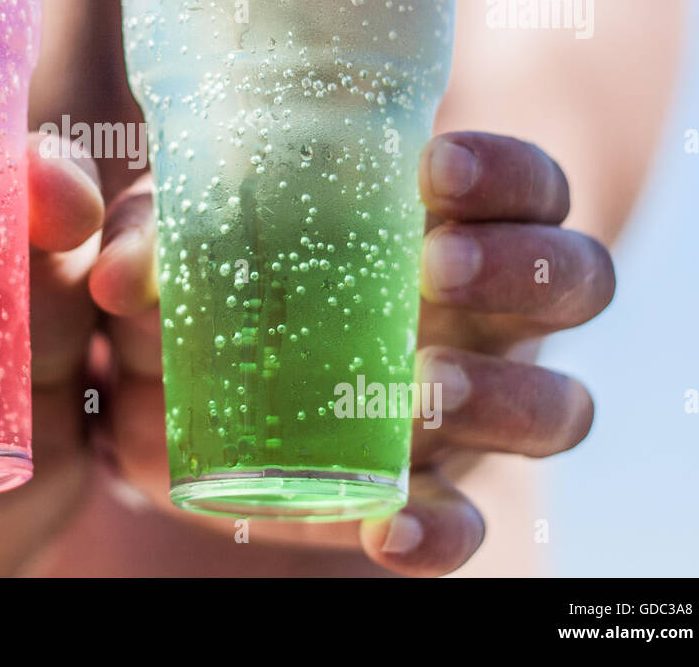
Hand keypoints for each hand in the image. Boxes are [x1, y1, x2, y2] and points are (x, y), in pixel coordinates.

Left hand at [89, 132, 613, 575]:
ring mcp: (468, 406)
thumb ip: (146, 236)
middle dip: (521, 270)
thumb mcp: (171, 237)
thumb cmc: (200, 278)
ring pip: (556, 404)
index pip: (524, 184)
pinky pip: (468, 521)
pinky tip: (388, 529)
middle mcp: (480, 311)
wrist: (175, 394)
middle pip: (572, 278)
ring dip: (504, 394)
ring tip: (418, 388)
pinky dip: (443, 531)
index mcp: (442, 223)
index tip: (435, 168)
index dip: (507, 172)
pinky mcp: (427, 491)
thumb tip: (126, 274)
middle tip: (431, 269)